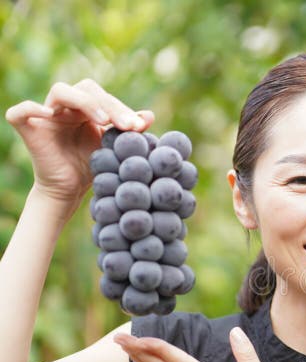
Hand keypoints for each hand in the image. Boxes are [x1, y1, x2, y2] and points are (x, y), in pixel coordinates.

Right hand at [5, 79, 153, 204]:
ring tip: (103, 120)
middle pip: (86, 89)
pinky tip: (50, 115)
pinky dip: (31, 108)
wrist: (70, 191)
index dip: (122, 109)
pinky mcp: (27, 128)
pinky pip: (20, 111)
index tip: (139, 127)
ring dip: (84, 101)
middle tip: (126, 126)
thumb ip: (130, 131)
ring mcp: (45, 115)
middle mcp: (66, 107)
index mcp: (86, 108)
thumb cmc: (93, 167)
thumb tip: (149, 115)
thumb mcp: (115, 149)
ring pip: (60, 91)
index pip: (104, 96)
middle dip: (110, 104)